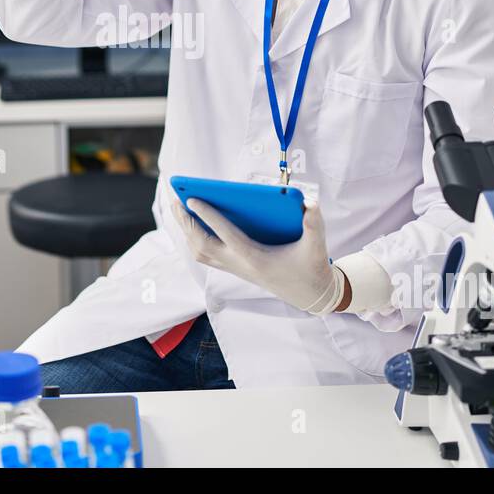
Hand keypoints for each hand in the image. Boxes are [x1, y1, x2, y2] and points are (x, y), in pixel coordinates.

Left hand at [171, 198, 344, 315]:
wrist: (311, 295)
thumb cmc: (312, 267)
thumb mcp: (317, 246)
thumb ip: (315, 223)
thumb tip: (311, 201)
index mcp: (256, 259)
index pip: (226, 235)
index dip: (208, 216)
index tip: (192, 198)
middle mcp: (240, 266)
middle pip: (203, 245)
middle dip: (187, 223)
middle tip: (175, 199)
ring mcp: (235, 269)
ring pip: (200, 253)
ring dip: (187, 232)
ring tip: (179, 209)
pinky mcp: (235, 270)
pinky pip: (206, 255)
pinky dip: (195, 239)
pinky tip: (193, 224)